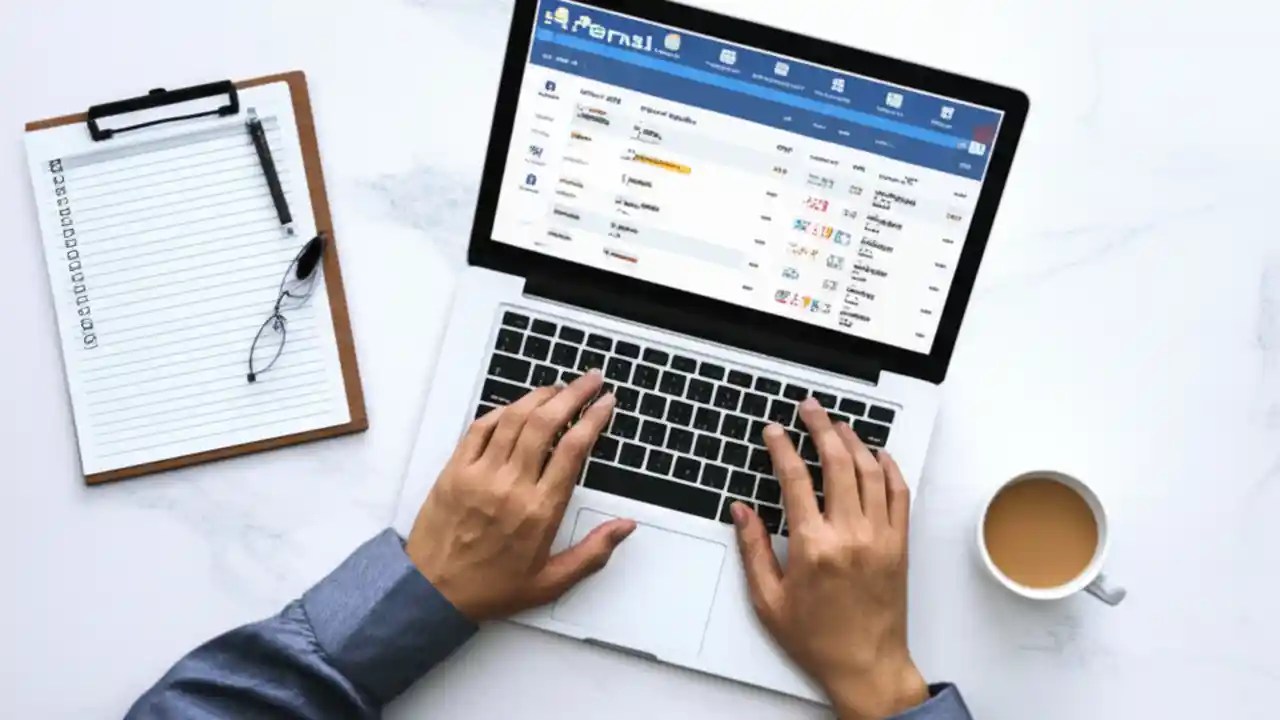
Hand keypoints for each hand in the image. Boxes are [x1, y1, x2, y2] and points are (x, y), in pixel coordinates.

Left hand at [406, 370, 635, 621]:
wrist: (432, 593)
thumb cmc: (491, 588)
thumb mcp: (552, 581)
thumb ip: (593, 552)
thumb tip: (625, 527)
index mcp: (539, 510)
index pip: (573, 448)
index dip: (593, 418)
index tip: (606, 404)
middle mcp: (511, 486)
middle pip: (547, 423)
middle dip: (574, 394)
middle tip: (591, 380)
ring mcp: (480, 474)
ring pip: (515, 418)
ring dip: (541, 395)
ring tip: (560, 387)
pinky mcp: (454, 471)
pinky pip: (480, 428)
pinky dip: (503, 411)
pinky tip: (518, 406)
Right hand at [733, 399, 927, 719]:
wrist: (866, 666)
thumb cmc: (817, 638)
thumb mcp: (768, 599)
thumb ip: (754, 549)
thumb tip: (742, 510)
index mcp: (814, 547)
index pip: (795, 479)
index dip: (782, 447)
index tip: (774, 431)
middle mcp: (850, 535)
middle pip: (837, 462)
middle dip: (820, 427)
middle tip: (808, 408)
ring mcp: (880, 536)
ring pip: (871, 471)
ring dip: (854, 441)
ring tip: (838, 424)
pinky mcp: (900, 544)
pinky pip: (900, 493)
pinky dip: (890, 468)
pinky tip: (878, 454)